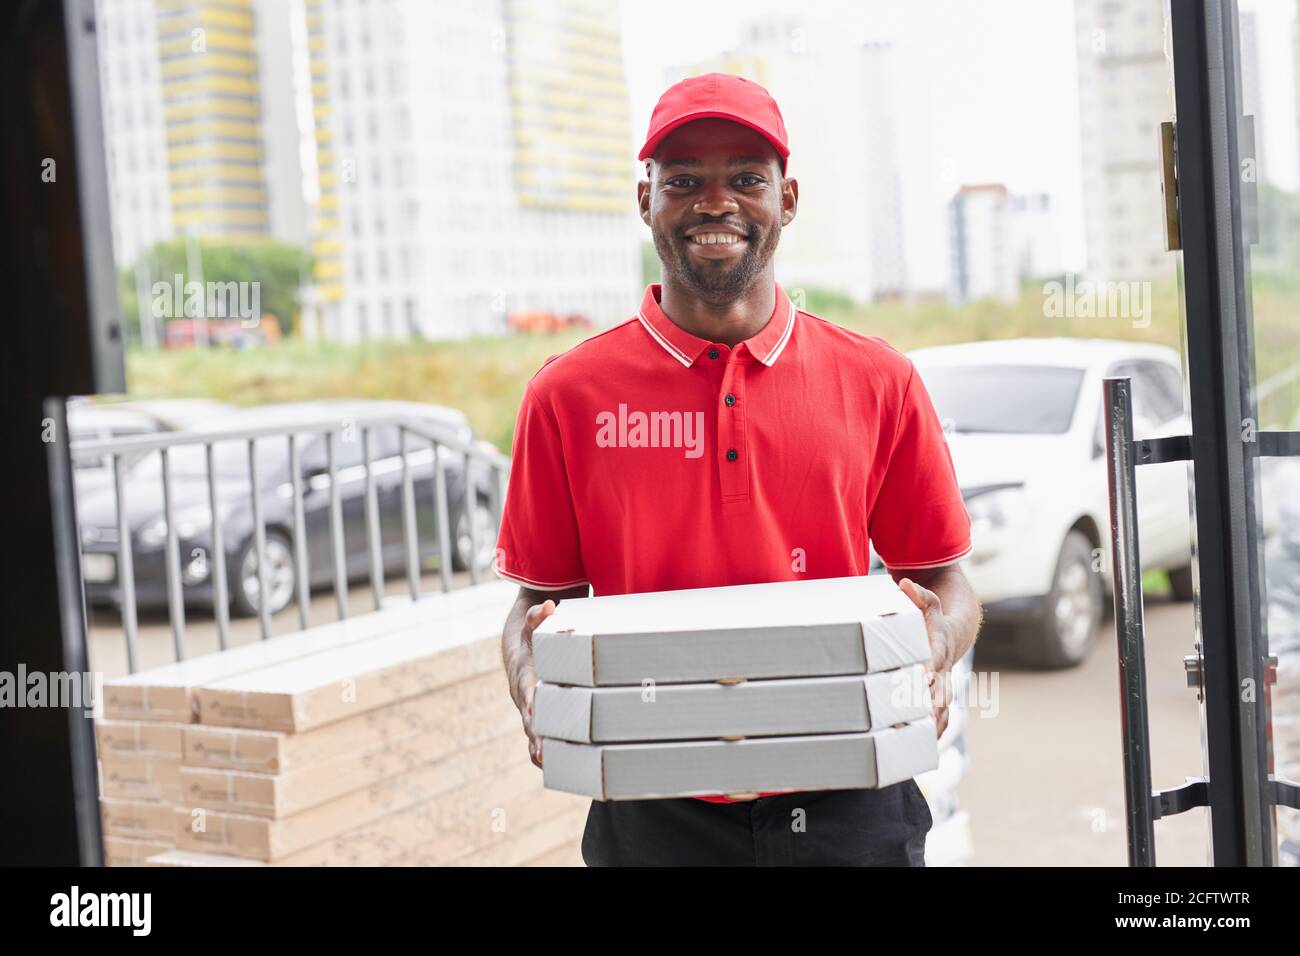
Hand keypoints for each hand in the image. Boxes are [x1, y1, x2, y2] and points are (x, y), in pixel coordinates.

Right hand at [515, 599, 556, 767]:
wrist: (518, 657)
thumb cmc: (531, 643)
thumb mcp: (533, 629)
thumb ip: (538, 618)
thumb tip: (548, 605)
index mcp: (525, 678)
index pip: (527, 690)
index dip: (532, 700)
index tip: (535, 709)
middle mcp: (524, 700)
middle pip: (529, 720)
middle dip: (536, 736)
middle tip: (545, 752)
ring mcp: (528, 713)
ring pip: (532, 735)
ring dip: (538, 751)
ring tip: (548, 766)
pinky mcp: (536, 721)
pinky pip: (537, 741)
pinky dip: (540, 755)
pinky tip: (553, 770)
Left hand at [898, 577, 955, 738]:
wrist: (957, 631)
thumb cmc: (935, 617)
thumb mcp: (928, 602)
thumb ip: (918, 594)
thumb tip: (905, 583)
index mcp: (938, 650)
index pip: (934, 661)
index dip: (929, 670)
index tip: (924, 679)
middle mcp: (944, 672)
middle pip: (939, 692)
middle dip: (928, 707)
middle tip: (914, 721)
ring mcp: (944, 686)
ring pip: (941, 710)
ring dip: (932, 728)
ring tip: (919, 748)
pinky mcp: (940, 695)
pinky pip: (940, 719)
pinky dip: (934, 735)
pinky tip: (923, 755)